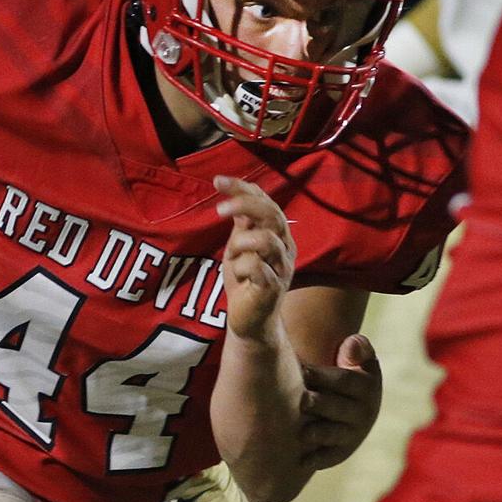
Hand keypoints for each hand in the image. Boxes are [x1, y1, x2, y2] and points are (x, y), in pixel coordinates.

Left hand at [216, 175, 295, 340]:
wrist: (250, 321)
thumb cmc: (246, 281)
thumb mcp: (240, 246)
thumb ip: (243, 222)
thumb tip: (235, 193)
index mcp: (278, 234)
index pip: (266, 201)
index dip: (243, 188)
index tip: (217, 180)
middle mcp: (284, 248)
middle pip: (273, 214)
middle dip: (245, 205)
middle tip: (220, 209)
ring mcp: (281, 268)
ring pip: (267, 240)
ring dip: (241, 242)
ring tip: (231, 254)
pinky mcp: (272, 289)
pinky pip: (258, 268)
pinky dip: (243, 266)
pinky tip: (239, 274)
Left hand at [299, 333, 381, 468]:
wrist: (355, 401)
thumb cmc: (348, 370)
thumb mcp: (360, 356)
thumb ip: (358, 347)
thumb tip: (351, 346)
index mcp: (366, 385)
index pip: (345, 381)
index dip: (322, 376)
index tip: (301, 371)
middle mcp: (363, 412)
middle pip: (336, 407)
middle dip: (316, 403)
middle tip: (299, 400)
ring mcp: (352, 433)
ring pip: (332, 434)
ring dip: (316, 433)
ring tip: (302, 432)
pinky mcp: (341, 451)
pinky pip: (330, 456)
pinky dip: (316, 459)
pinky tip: (301, 461)